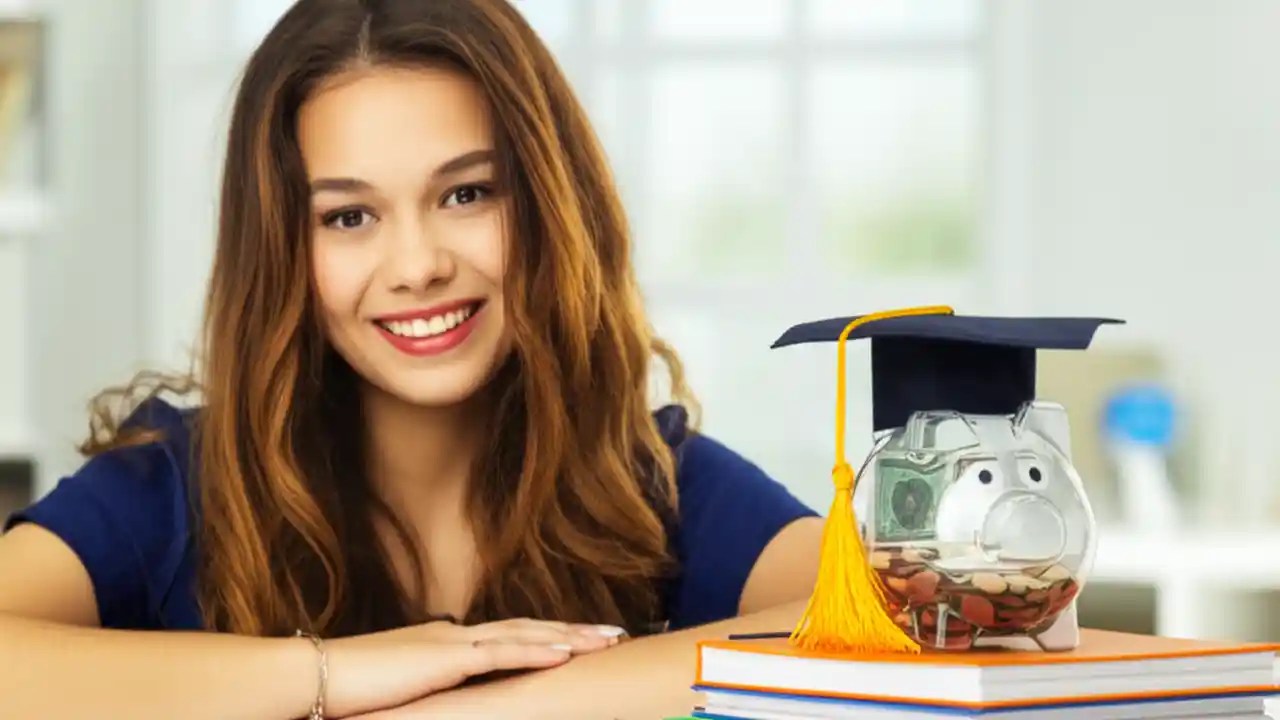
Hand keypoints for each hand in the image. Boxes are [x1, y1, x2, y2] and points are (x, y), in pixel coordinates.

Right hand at [315, 618, 624, 716]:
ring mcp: (452, 644)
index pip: (509, 635)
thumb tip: (446, 699)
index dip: (548, 635)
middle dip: (574, 630)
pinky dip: (536, 649)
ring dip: (569, 635)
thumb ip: (429, 691)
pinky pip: (501, 652)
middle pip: (528, 629)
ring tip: (606, 638)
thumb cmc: (350, 692)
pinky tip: (565, 651)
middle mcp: (455, 636)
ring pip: (525, 634)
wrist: (315, 679)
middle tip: (614, 633)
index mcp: (446, 643)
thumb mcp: (401, 692)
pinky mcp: (445, 659)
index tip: (582, 639)